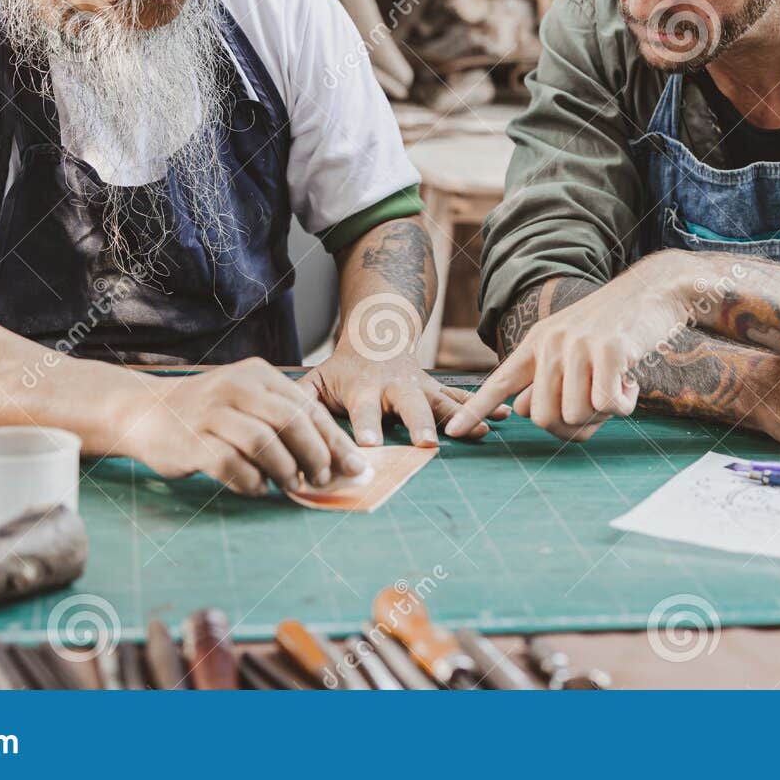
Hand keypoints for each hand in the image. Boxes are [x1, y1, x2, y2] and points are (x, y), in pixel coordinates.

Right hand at [127, 357, 369, 494]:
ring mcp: (211, 412)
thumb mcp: (246, 400)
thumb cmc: (207, 413)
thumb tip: (332, 455)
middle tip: (322, 479)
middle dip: (316, 455)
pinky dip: (251, 481)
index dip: (335, 440)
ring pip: (263, 442)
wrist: (144, 411)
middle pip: (290, 421)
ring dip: (285, 470)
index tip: (356, 467)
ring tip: (291, 485)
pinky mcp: (191, 440)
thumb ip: (284, 419)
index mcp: (257, 375)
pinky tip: (256, 487)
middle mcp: (236, 387)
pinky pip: (231, 464)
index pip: (308, 407)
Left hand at [300, 345, 508, 446]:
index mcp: (364, 389)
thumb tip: (276, 427)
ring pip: (443, 402)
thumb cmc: (343, 368)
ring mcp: (420, 387)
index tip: (368, 447)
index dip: (365, 428)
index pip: (363, 411)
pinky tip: (503, 417)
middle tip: (427, 445)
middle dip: (419, 424)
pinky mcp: (437, 389)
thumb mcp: (316, 380)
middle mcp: (396, 387)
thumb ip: (300, 402)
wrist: (377, 333)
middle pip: (409, 406)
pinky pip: (461, 398)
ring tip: (482, 431)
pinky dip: (483, 407)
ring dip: (462, 417)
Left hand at [445, 266, 690, 442]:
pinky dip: (624, 405)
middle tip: (596, 409)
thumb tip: (522, 411)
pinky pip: (607, 405)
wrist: (653, 290)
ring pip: (575, 415)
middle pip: (543, 418)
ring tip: (616, 386)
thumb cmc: (614, 327)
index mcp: (538, 343)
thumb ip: (545, 378)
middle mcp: (552, 343)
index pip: (499, 380)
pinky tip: (631, 381)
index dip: (474, 409)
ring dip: (603, 414)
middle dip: (572, 427)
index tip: (452, 433)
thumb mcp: (572, 346)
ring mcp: (579, 345)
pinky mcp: (609, 350)